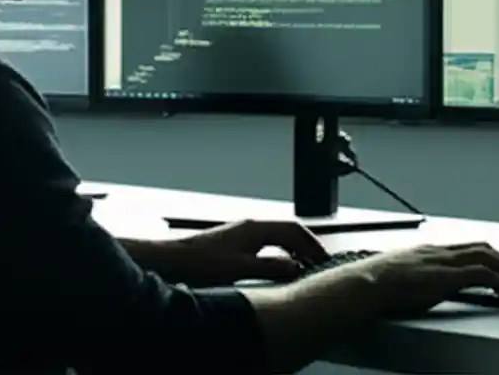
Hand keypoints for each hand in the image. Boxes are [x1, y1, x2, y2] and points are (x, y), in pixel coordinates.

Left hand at [144, 220, 329, 286]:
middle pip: (288, 232)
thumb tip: (296, 267)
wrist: (173, 261)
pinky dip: (279, 255)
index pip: (294, 230)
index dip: (312, 245)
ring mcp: (243, 235)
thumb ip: (271, 268)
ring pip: (277, 238)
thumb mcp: (241, 269)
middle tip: (320, 264)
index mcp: (256, 229)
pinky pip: (266, 245)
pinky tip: (279, 269)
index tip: (324, 259)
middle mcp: (251, 228)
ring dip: (293, 251)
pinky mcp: (235, 245)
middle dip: (307, 247)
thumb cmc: (202, 263)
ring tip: (304, 267)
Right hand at [342, 242, 498, 316]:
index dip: (488, 254)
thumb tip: (413, 290)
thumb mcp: (399, 277)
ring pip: (488, 257)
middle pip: (482, 247)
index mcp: (428, 252)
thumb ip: (413, 279)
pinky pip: (484, 275)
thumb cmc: (373, 286)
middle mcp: (439, 252)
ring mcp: (444, 262)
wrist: (364, 286)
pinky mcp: (447, 277)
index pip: (466, 246)